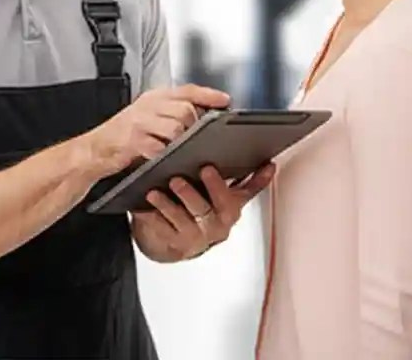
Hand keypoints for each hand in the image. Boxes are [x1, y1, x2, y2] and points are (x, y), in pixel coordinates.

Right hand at [81, 84, 229, 178]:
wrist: (93, 150)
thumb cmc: (123, 136)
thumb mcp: (147, 116)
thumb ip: (170, 112)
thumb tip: (203, 114)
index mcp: (153, 98)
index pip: (186, 90)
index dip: (208, 94)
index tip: (226, 100)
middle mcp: (147, 106)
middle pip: (185, 110)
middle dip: (195, 125)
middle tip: (196, 138)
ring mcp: (139, 122)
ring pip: (176, 128)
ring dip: (181, 142)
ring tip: (178, 149)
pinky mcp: (133, 141)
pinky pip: (159, 148)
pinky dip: (165, 155)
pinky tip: (165, 158)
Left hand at [131, 163, 274, 261]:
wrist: (180, 241)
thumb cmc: (205, 211)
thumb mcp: (229, 197)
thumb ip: (249, 182)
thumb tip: (270, 165)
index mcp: (229, 211)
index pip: (229, 199)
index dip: (219, 185)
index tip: (207, 168)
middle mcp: (215, 227)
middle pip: (205, 211)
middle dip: (191, 195)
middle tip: (177, 179)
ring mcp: (194, 237)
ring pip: (181, 221)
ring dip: (167, 206)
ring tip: (154, 192)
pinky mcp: (173, 244)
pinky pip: (161, 230)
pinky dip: (151, 218)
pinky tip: (141, 208)